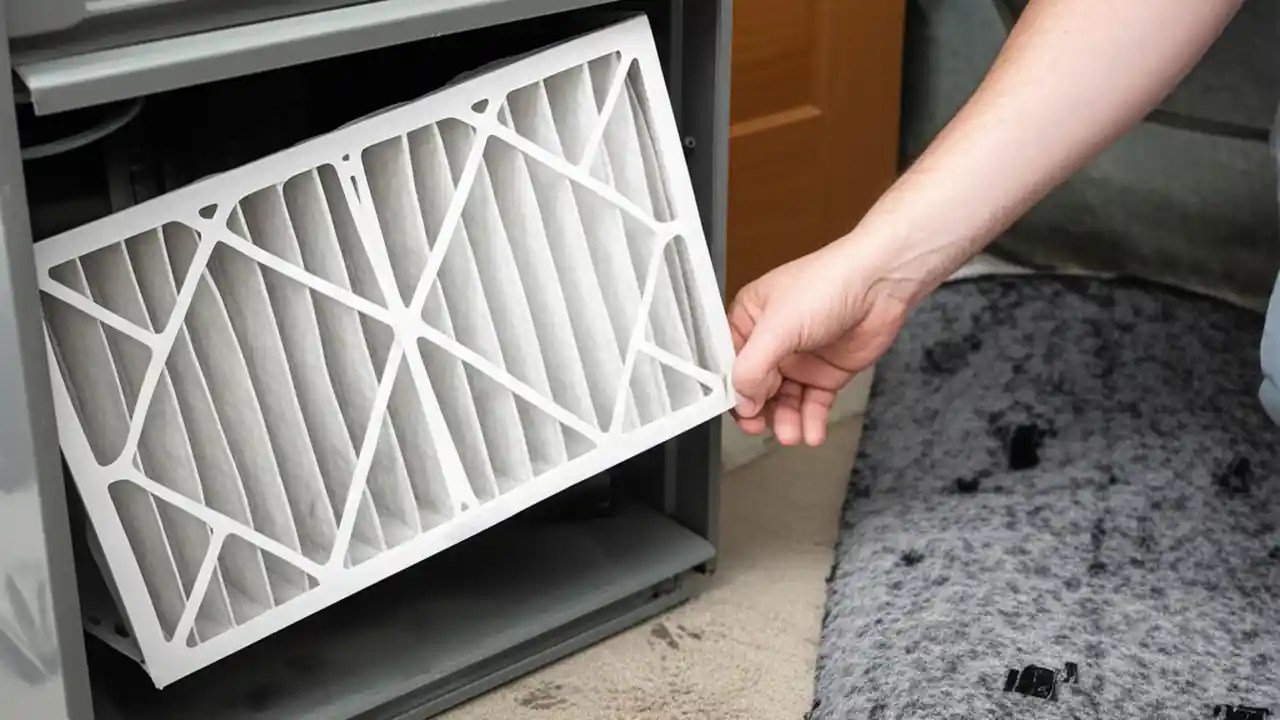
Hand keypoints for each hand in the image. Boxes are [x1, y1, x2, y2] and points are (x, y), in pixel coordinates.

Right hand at [728, 239, 914, 445]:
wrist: (880, 284)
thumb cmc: (826, 286)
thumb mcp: (779, 326)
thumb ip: (753, 367)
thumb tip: (741, 402)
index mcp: (750, 320)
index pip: (728, 363)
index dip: (730, 389)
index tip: (737, 411)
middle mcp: (771, 342)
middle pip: (754, 387)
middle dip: (758, 410)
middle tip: (761, 427)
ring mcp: (799, 359)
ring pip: (784, 401)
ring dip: (786, 420)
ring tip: (792, 434)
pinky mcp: (825, 373)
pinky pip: (813, 404)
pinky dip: (811, 421)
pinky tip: (812, 434)